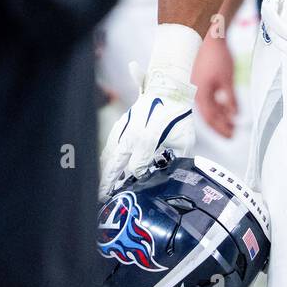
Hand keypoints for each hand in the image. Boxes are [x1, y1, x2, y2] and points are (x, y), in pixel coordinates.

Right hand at [98, 63, 196, 197]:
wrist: (167, 89)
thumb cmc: (177, 115)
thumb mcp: (184, 140)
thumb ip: (176, 159)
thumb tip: (171, 173)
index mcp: (146, 140)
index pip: (136, 167)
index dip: (139, 177)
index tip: (141, 181)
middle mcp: (131, 136)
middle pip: (114, 165)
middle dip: (108, 183)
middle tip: (103, 198)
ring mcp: (123, 129)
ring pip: (108, 155)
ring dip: (105, 171)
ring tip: (102, 188)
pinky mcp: (120, 124)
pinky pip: (109, 145)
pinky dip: (107, 158)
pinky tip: (106, 168)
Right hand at [191, 34, 236, 137]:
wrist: (213, 39)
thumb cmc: (218, 57)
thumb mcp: (228, 81)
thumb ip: (230, 99)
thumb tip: (234, 114)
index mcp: (200, 94)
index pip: (210, 118)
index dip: (221, 128)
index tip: (231, 135)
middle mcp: (196, 92)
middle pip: (208, 115)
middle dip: (220, 125)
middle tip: (232, 134)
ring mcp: (198, 87)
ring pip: (209, 107)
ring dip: (221, 116)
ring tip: (232, 122)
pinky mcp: (202, 82)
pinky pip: (210, 99)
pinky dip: (219, 105)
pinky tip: (228, 108)